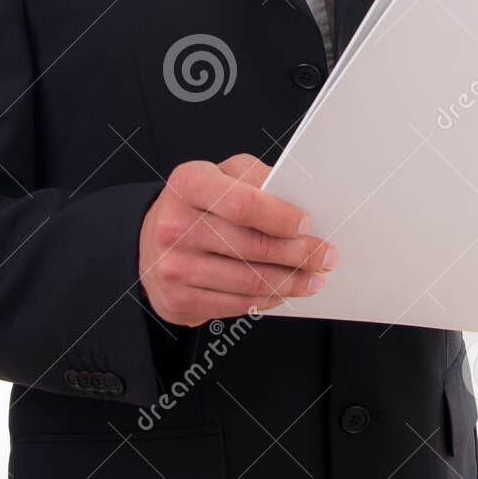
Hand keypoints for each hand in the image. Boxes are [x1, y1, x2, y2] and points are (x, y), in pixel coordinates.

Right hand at [139, 152, 337, 326]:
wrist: (151, 239)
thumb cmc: (198, 203)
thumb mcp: (223, 174)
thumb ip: (257, 179)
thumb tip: (298, 198)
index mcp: (188, 185)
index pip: (242, 203)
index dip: (281, 216)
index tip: (308, 223)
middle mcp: (174, 226)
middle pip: (251, 246)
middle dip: (299, 253)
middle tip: (326, 255)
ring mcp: (173, 267)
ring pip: (249, 281)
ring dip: (291, 281)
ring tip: (314, 277)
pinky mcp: (178, 300)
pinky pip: (237, 304)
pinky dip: (268, 298)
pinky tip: (284, 291)